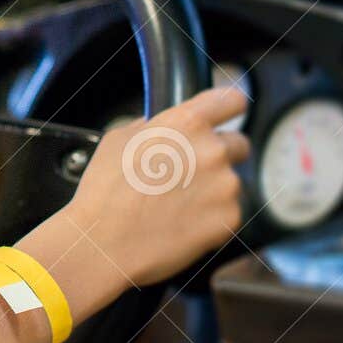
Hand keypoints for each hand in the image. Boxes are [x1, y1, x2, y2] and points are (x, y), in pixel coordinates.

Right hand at [19, 86, 249, 319]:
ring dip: (213, 190)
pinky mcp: (229, 218)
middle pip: (238, 144)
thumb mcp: (117, 140)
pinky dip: (211, 218)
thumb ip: (150, 126)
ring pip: (231, 182)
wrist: (104, 242)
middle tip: (190, 174)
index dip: (228, 108)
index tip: (225, 118)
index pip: (231, 100)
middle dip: (220, 156)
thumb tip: (159, 127)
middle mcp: (213, 150)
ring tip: (177, 206)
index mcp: (187, 122)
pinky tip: (181, 223)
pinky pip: (228, 212)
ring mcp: (226, 186)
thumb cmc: (104, 191)